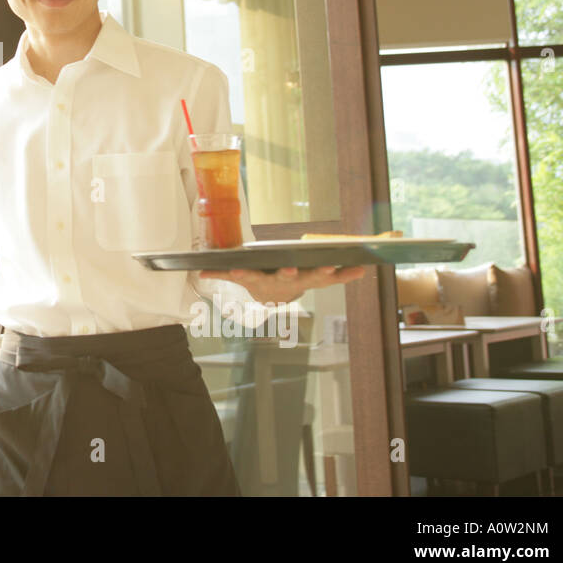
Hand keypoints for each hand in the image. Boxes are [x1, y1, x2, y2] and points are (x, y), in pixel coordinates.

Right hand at [198, 264, 366, 302]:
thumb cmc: (260, 279)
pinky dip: (349, 275)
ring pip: (314, 278)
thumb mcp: (242, 278)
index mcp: (263, 281)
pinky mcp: (321, 281)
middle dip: (287, 273)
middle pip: (286, 278)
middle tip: (288, 268)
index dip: (244, 273)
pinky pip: (337, 279)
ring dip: (324, 274)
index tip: (237, 269)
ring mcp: (304, 282)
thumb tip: (200, 272)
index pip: (250, 277)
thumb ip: (222, 274)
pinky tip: (362, 268)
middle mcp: (284, 283)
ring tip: (332, 266)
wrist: (277, 296)